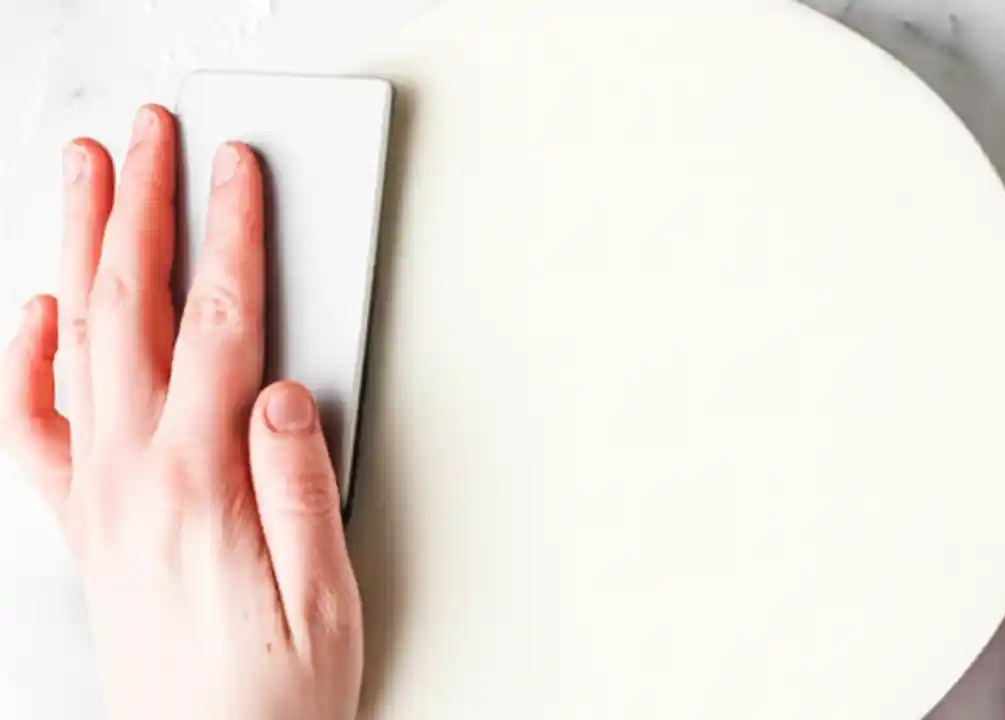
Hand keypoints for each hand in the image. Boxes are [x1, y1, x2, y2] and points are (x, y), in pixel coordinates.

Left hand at [0, 106, 361, 718]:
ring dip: (84, 250)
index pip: (218, 326)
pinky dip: (28, 356)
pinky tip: (39, 311)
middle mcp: (133, 477)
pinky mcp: (85, 516)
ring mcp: (98, 493)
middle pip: (132, 311)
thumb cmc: (274, 688)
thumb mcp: (323, 594)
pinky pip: (34, 421)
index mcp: (201, 484)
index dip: (230, 237)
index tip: (235, 172)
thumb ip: (300, 484)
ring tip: (88, 178)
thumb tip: (284, 391)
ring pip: (78, 342)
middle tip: (152, 137)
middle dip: (144, 209)